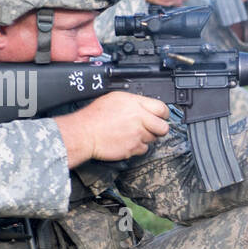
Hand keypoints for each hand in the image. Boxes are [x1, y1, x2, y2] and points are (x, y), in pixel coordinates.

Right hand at [54, 92, 169, 165]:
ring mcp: (137, 134)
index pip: (162, 109)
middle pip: (163, 127)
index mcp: (135, 104)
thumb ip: (134, 102)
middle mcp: (139, 119)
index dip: (163, 114)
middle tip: (152, 128)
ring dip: (146, 137)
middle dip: (160, 128)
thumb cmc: (95, 116)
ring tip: (133, 133)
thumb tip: (144, 105)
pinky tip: (128, 141)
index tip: (161, 116)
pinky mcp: (133, 148)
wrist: (84, 133)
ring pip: (153, 139)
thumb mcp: (115, 98)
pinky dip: (138, 147)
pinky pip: (144, 149)